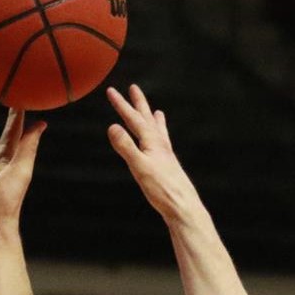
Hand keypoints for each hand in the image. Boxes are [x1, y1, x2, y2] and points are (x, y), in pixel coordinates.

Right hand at [106, 84, 199, 221]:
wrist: (183, 207)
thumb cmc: (162, 189)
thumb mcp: (139, 167)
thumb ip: (126, 147)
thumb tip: (112, 127)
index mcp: (152, 143)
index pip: (133, 120)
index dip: (121, 105)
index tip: (111, 91)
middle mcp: (161, 145)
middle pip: (148, 119)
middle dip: (139, 104)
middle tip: (134, 88)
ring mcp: (166, 156)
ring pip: (158, 132)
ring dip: (154, 120)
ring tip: (157, 112)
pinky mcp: (169, 167)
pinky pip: (164, 146)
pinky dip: (161, 139)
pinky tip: (162, 145)